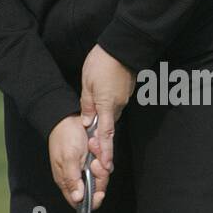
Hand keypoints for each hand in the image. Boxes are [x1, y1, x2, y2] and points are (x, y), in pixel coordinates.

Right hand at [48, 114, 110, 211]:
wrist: (68, 116)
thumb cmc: (65, 136)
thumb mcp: (68, 158)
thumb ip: (72, 180)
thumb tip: (77, 198)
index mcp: (67, 181)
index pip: (80, 202)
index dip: (91, 200)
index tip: (99, 193)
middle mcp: (77, 176)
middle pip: (95, 189)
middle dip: (99, 176)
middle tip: (94, 162)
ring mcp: (85, 168)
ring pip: (101, 176)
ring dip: (101, 163)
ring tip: (93, 148)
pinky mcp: (93, 159)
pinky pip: (104, 164)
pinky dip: (102, 155)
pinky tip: (95, 146)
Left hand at [80, 44, 135, 175]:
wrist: (122, 46)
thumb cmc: (102, 62)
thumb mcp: (88, 84)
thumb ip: (87, 105)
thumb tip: (87, 123)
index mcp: (107, 105)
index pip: (106, 134)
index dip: (106, 151)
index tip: (106, 166)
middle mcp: (118, 106)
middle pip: (108, 128)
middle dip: (102, 142)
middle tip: (93, 152)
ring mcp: (123, 99)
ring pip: (111, 118)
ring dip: (103, 126)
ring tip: (92, 131)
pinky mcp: (124, 93)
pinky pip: (114, 108)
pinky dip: (107, 113)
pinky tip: (99, 110)